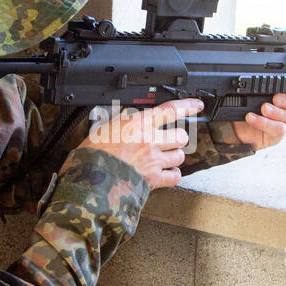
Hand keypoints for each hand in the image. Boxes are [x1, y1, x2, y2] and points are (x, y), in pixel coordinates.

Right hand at [78, 98, 202, 189]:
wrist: (90, 180)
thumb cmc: (93, 155)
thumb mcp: (106, 128)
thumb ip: (125, 122)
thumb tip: (134, 118)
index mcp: (137, 124)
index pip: (170, 110)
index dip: (187, 105)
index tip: (196, 105)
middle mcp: (149, 141)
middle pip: (181, 136)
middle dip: (177, 138)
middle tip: (169, 141)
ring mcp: (154, 161)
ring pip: (180, 156)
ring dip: (174, 156)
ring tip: (164, 158)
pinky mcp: (154, 179)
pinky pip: (175, 176)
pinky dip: (172, 174)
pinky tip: (166, 173)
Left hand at [231, 84, 285, 149]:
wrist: (230, 123)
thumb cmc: (245, 103)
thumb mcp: (254, 87)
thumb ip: (268, 79)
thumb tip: (274, 61)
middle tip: (276, 97)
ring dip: (282, 113)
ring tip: (264, 107)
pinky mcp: (276, 137)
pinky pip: (280, 131)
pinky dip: (266, 123)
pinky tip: (253, 117)